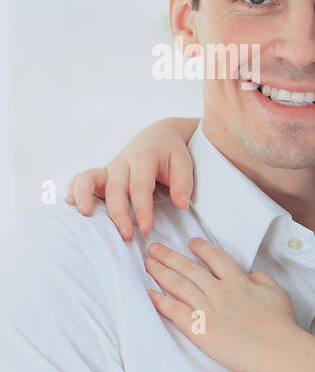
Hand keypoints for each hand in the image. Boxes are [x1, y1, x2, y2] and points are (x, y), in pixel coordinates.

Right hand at [65, 124, 196, 238]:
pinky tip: (73, 206)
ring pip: (89, 179)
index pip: (140, 186)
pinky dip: (74, 190)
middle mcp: (122, 163)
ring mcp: (109, 168)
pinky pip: (82, 179)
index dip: (142, 209)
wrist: (157, 136)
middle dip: (118, 213)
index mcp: (143, 158)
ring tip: (85, 214)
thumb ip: (183, 183)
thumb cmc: (171, 153)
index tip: (145, 228)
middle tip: (126, 235)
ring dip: (85, 196)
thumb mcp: (184, 163)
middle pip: (115, 188)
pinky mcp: (102, 174)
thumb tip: (181, 204)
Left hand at [143, 237, 298, 371]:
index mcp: (238, 282)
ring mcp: (207, 309)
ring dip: (160, 272)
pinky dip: (159, 301)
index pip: (215, 258)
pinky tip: (149, 293)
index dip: (201, 248)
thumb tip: (250, 276)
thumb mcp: (278, 293)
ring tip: (149, 264)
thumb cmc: (281, 325)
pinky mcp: (199, 328)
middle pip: (189, 268)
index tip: (191, 243)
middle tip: (155, 248)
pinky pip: (174, 310)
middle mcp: (220, 291)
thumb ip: (262, 280)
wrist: (276, 349)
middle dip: (169, 256)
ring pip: (178, 285)